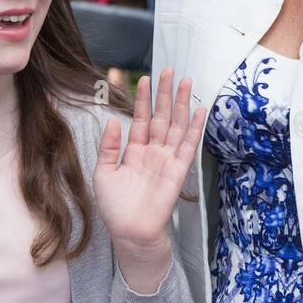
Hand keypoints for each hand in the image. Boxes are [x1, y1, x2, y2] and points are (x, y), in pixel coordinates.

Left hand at [93, 68, 205, 292]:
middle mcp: (153, 152)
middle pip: (162, 116)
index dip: (143, 99)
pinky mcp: (178, 170)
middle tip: (170, 70)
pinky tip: (199, 110)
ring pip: (176, 125)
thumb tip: (112, 120)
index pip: (141, 119)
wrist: (130, 232)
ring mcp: (167, 159)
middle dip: (165, 93)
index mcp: (134, 151)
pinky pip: (188, 145)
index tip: (145, 79)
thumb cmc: (115, 208)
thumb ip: (109, 147)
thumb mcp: (103, 174)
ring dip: (181, 103)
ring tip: (185, 81)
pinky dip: (194, 127)